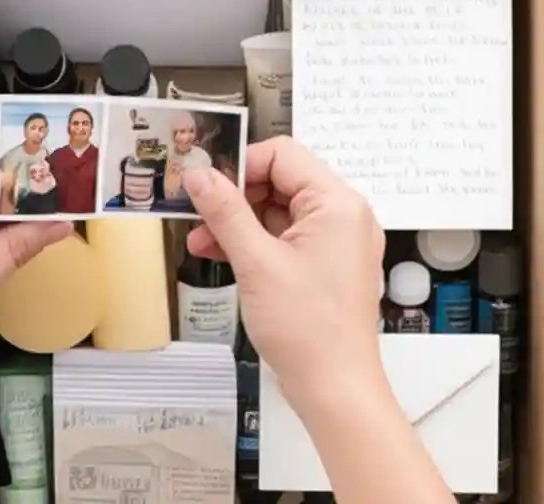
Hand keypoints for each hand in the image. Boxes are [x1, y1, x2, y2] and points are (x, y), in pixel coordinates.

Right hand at [182, 136, 385, 396]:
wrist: (334, 387)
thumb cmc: (309, 330)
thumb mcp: (256, 262)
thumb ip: (225, 211)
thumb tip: (201, 175)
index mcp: (338, 204)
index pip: (282, 156)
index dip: (240, 166)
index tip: (206, 184)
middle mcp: (345, 217)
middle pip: (280, 182)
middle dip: (236, 198)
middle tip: (199, 214)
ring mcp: (337, 243)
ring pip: (280, 212)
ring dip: (240, 222)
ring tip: (203, 240)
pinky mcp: (326, 266)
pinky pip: (287, 239)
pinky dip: (255, 243)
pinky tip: (222, 255)